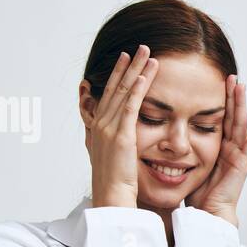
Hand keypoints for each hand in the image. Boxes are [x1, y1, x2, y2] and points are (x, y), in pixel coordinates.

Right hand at [87, 46, 158, 208]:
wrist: (112, 198)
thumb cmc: (115, 184)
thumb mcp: (111, 158)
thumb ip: (112, 142)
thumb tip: (115, 137)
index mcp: (99, 128)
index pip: (109, 95)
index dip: (116, 76)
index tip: (124, 59)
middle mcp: (101, 124)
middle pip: (115, 88)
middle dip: (127, 66)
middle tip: (138, 48)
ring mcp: (110, 128)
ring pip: (123, 92)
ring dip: (136, 70)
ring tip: (147, 53)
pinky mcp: (122, 135)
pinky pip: (131, 106)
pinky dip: (137, 89)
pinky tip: (145, 75)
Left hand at [188, 73, 246, 226]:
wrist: (206, 216)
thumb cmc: (197, 196)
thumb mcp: (186, 166)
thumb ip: (181, 151)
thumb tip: (162, 138)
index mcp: (217, 149)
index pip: (218, 119)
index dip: (219, 101)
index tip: (215, 83)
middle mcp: (229, 150)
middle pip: (231, 117)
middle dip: (231, 96)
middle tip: (230, 76)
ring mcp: (238, 156)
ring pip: (241, 124)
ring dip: (242, 104)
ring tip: (241, 85)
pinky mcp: (242, 165)